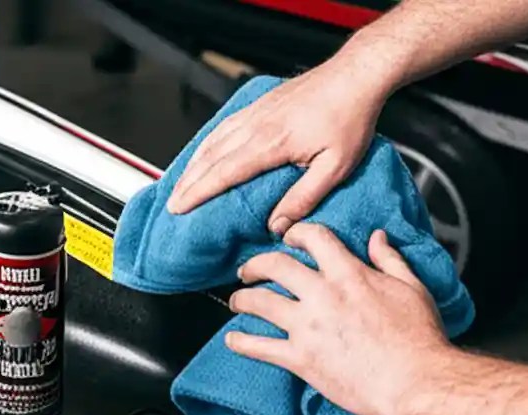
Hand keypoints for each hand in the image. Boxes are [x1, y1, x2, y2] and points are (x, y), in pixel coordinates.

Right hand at [166, 61, 386, 232]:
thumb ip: (304, 197)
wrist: (355, 76)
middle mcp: (257, 126)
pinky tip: (203, 153)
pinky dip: (207, 143)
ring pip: (213, 140)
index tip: (180, 208)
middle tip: (172, 204)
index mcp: (271, 143)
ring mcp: (256, 113)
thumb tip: (277, 225)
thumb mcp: (336, 166)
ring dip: (193, 164)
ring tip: (181, 184)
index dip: (199, 192)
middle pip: (211, 157)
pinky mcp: (260, 105)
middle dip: (188, 182)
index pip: (224, 172)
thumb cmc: (350, 118)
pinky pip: (224, 126)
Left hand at [225, 223, 450, 414]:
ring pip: (259, 302)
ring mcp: (307, 327)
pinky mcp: (300, 358)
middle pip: (274, 265)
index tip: (288, 238)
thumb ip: (390, 260)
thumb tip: (378, 238)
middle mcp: (322, 296)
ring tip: (236, 300)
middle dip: (255, 264)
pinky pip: (259, 347)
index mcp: (349, 275)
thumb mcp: (412, 288)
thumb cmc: (420, 340)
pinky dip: (241, 342)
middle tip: (248, 270)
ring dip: (241, 298)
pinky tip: (233, 340)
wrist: (415, 382)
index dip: (296, 233)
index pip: (313, 238)